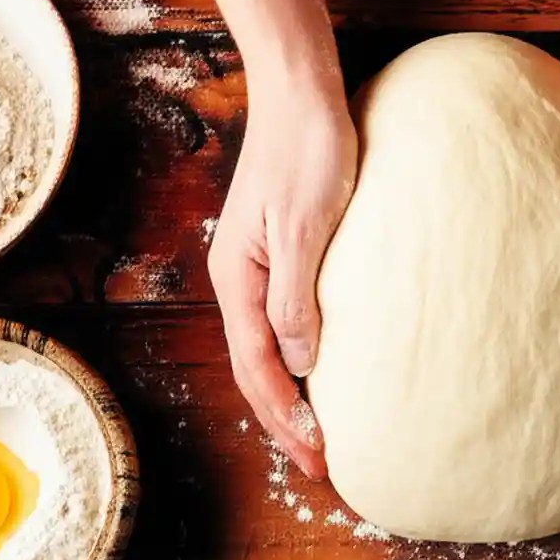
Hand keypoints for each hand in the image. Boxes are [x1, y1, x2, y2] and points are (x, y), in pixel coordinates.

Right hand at [208, 81, 357, 478]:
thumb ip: (296, 296)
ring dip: (290, 396)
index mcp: (238, 279)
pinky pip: (282, 324)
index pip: (259, 368)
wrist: (301, 94)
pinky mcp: (279, 255)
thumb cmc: (307, 150)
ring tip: (317, 434)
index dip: (287, 417)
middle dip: (285, 421)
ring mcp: (256, 269)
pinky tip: (320, 372)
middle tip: (321, 466)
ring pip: (267, 351)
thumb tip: (301, 361)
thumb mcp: (305, 226)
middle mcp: (239, 281)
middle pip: (256, 370)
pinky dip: (298, 361)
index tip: (319, 456)